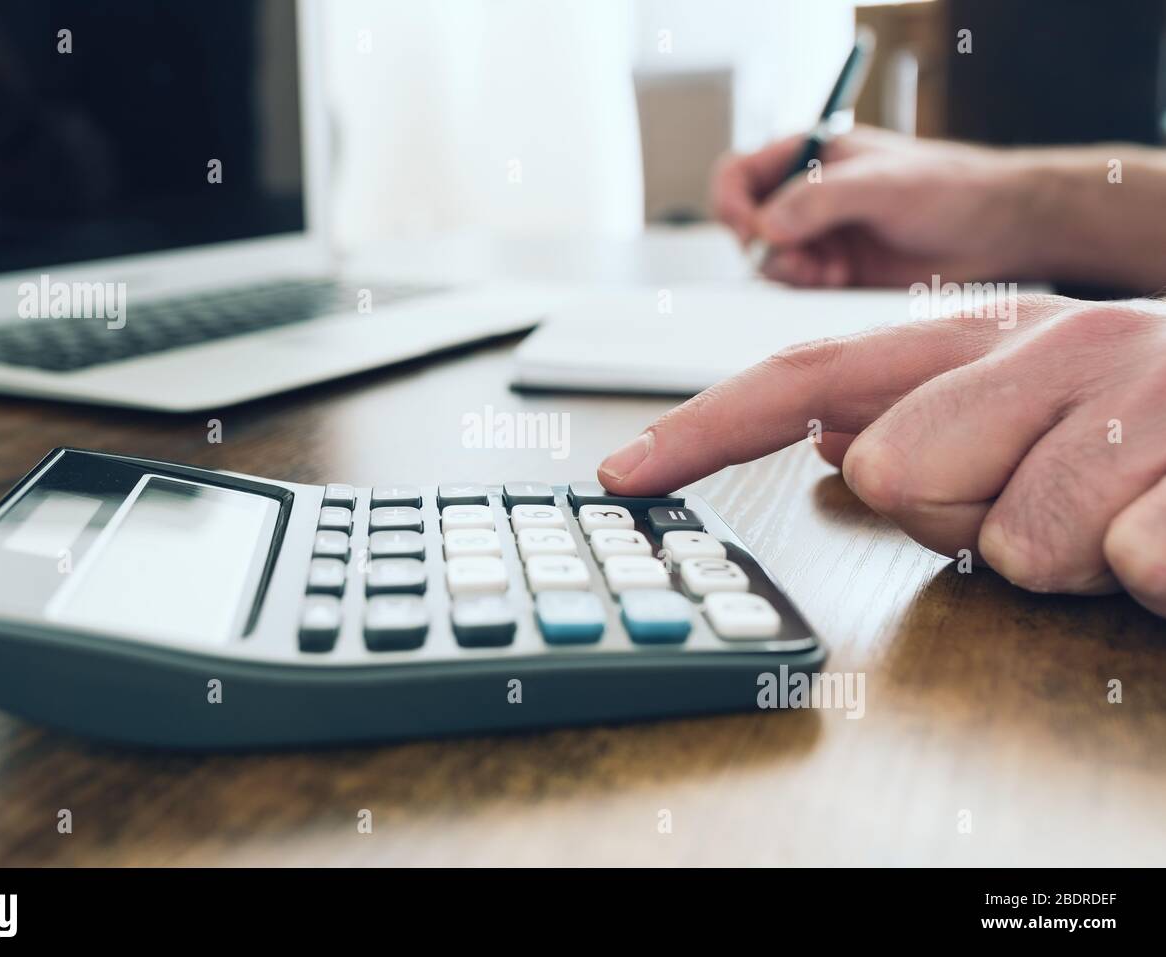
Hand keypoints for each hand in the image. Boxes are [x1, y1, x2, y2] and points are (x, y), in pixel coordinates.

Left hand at [598, 295, 1165, 615]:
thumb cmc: (1163, 422)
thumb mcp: (1037, 405)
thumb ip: (931, 414)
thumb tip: (836, 433)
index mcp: (986, 334)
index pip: (805, 371)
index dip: (704, 427)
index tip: (622, 476)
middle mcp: (1047, 345)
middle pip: (898, 475)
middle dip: (964, 517)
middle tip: (1047, 492)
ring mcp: (1131, 397)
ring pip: (1012, 544)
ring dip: (1064, 554)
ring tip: (1125, 509)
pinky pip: (1119, 568)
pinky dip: (1147, 572)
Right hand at [711, 126, 1165, 291]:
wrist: (998, 230)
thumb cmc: (951, 188)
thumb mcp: (882, 186)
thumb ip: (819, 200)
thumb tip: (765, 228)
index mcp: (810, 154)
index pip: (740, 174)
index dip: (732, 203)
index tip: (749, 230)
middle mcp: (807, 192)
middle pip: (747, 223)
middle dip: (766, 246)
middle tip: (803, 259)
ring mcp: (819, 232)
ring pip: (769, 258)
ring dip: (790, 270)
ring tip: (829, 271)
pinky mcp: (834, 268)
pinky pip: (796, 282)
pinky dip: (807, 286)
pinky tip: (840, 279)